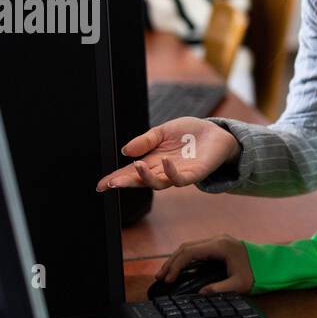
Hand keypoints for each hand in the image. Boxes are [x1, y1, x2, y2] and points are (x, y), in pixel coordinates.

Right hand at [95, 117, 239, 191]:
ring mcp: (178, 174)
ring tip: (137, 166)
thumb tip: (125, 151)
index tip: (100, 185)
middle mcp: (162, 170)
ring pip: (158, 183)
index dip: (115, 178)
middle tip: (113, 183)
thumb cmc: (189, 134)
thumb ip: (145, 141)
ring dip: (146, 176)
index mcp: (152, 160)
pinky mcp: (194, 174)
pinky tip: (165, 161)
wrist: (216, 134)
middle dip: (126, 181)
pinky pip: (180, 179)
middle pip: (141, 180)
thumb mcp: (162, 132)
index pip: (130, 172)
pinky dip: (171, 171)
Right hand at [155, 235, 253, 293]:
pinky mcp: (217, 245)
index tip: (168, 279)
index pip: (190, 252)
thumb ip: (219, 289)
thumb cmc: (256, 273)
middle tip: (160, 277)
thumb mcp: (239, 284)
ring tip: (164, 274)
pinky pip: (196, 249)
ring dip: (176, 259)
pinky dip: (185, 258)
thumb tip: (200, 294)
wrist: (269, 264)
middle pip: (186, 247)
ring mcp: (217, 241)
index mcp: (221, 246)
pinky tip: (178, 269)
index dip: (176, 266)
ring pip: (189, 247)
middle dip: (171, 262)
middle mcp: (217, 240)